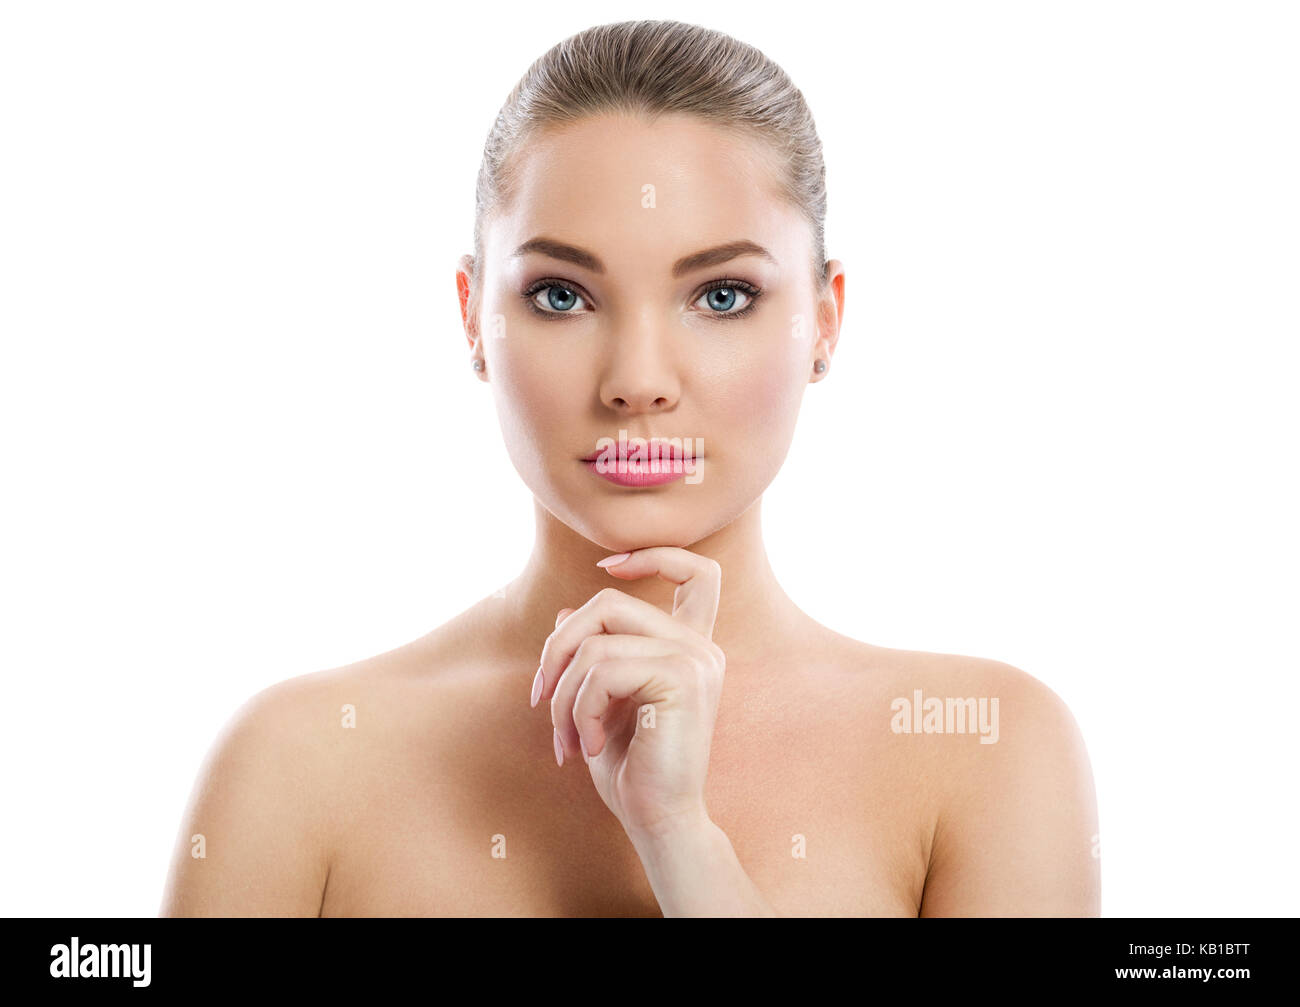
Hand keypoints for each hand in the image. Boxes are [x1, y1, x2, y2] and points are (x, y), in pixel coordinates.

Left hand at [531, 546, 725, 843]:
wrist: (657, 822)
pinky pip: (603, 671)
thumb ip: (593, 656)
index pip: (697, 571)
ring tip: (564, 738)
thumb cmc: (630, 769)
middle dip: (559, 648)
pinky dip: (578, 710)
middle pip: (610, 603)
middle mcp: (700, 647)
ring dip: (562, 693)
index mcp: (688, 647)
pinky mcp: (684, 678)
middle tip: (542, 700)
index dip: (654, 554)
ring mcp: (696, 659)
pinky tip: (585, 746)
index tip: (607, 568)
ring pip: (597, 640)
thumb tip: (564, 614)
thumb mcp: (599, 704)